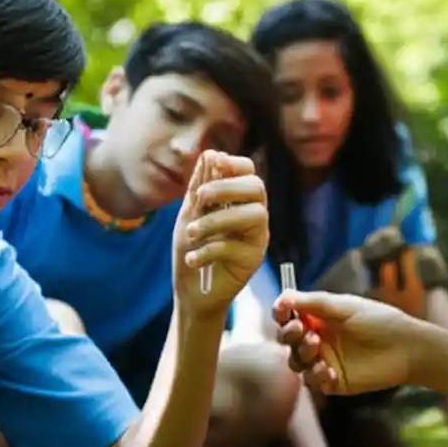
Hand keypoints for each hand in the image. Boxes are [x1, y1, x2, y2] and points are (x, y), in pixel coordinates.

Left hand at [175, 151, 268, 317]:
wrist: (191, 293)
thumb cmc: (192, 250)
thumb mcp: (190, 214)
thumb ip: (200, 186)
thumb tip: (211, 153)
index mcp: (239, 200)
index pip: (249, 172)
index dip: (235, 164)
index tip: (215, 163)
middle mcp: (254, 215)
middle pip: (257, 188)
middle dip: (226, 187)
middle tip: (200, 198)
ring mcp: (257, 238)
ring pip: (253, 215)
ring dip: (217, 220)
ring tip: (191, 233)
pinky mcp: (254, 261)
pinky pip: (235, 246)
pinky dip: (208, 250)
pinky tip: (192, 259)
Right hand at [273, 290, 416, 394]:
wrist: (407, 348)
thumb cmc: (380, 321)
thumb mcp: (347, 307)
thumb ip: (315, 303)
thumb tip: (284, 296)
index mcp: (321, 317)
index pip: (290, 316)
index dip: (282, 313)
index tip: (282, 310)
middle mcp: (319, 338)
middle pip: (288, 339)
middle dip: (288, 334)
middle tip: (300, 331)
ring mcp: (325, 360)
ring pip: (296, 362)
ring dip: (301, 354)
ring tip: (317, 347)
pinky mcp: (334, 381)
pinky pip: (313, 381)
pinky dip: (316, 376)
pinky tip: (329, 371)